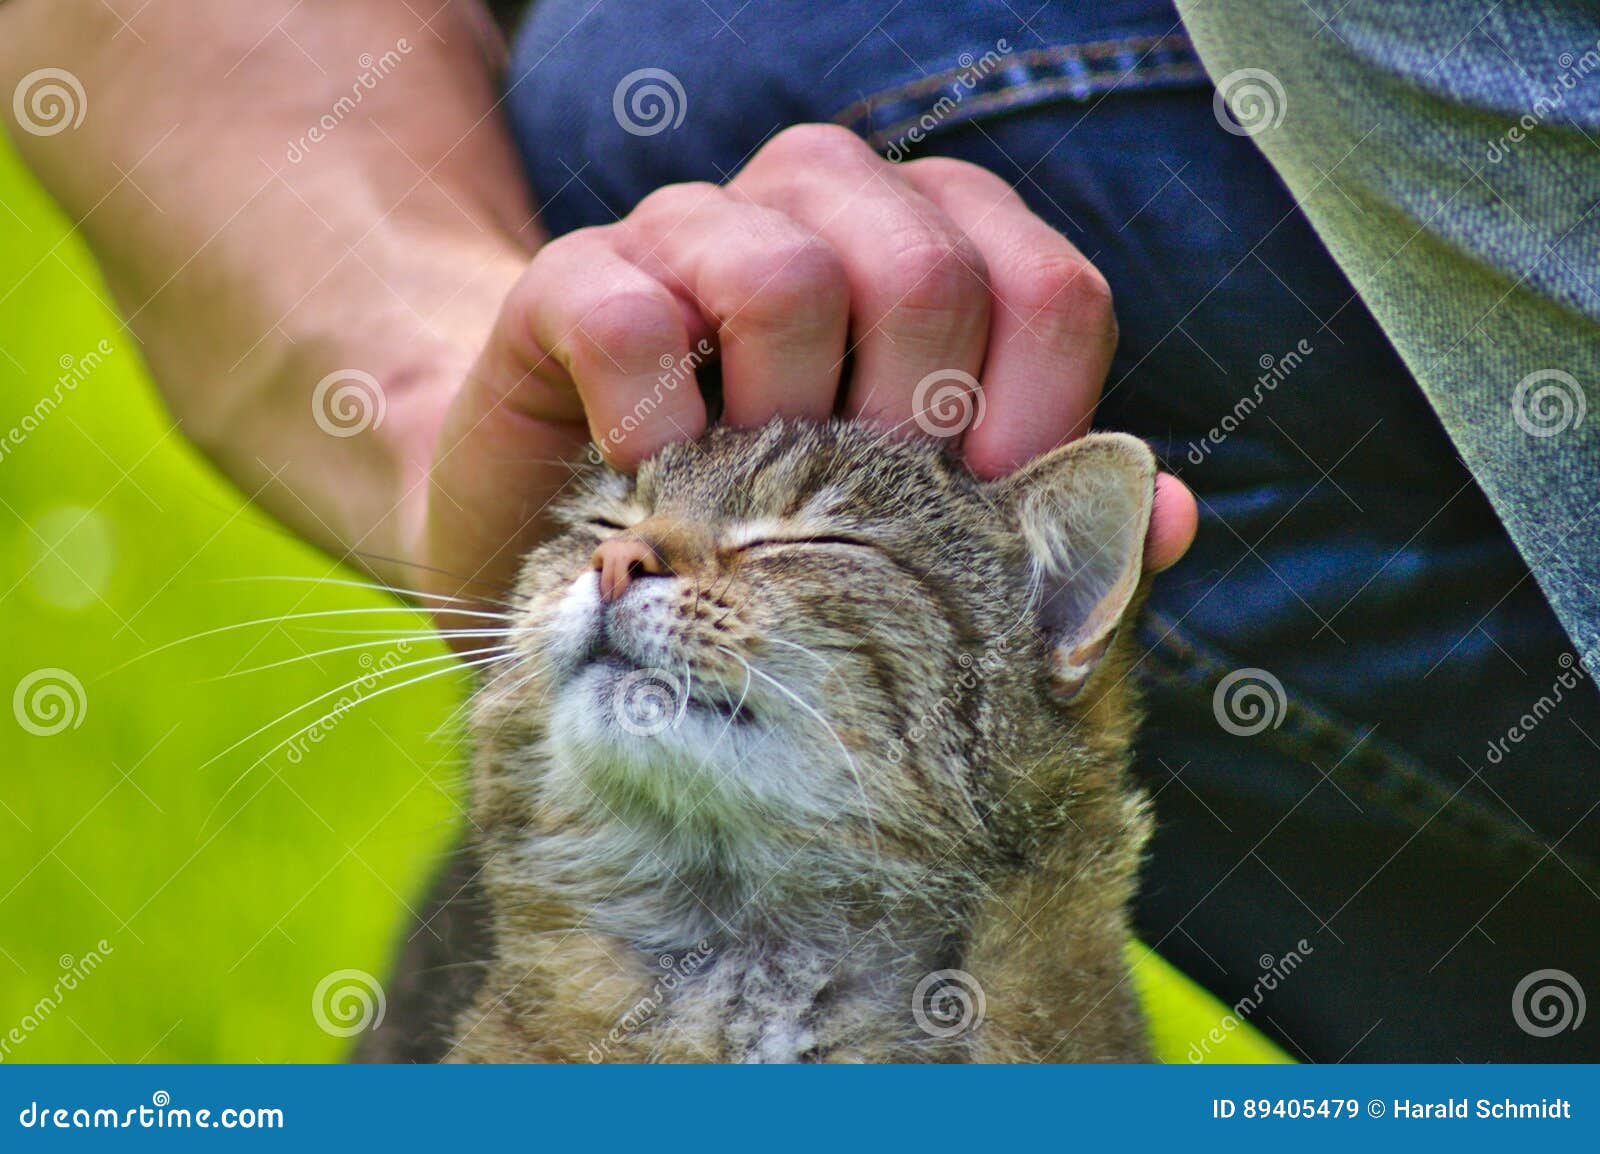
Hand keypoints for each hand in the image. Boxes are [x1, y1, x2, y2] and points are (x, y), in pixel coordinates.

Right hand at [423, 125, 1195, 614]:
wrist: (570, 513)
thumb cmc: (773, 520)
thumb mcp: (914, 523)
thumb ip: (1035, 511)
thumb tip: (1163, 512)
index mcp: (937, 243)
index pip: (1050, 291)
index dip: (1041, 421)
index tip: (984, 529)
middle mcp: (827, 203)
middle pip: (929, 273)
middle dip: (907, 430)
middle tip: (857, 523)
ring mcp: (695, 226)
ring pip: (787, 275)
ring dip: (778, 426)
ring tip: (749, 503)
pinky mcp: (573, 275)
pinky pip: (632, 316)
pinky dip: (654, 420)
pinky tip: (656, 483)